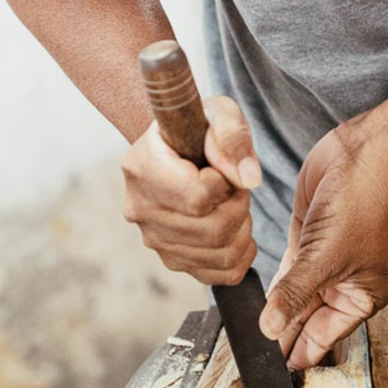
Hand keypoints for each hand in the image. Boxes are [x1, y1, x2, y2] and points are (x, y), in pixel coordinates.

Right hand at [121, 96, 261, 285]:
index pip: (198, 198)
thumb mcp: (218, 112)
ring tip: (233, 205)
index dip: (224, 184)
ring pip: (221, 255)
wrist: (174, 150)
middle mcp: (141, 210)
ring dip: (242, 229)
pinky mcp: (171, 259)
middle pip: (213, 231)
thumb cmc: (197, 130)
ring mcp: (154, 239)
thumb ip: (233, 134)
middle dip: (239, 207)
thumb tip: (247, 180)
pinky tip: (236, 230)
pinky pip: (219, 275)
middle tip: (234, 188)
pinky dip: (240, 255)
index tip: (219, 169)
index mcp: (142, 168)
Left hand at [260, 121, 387, 369]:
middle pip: (306, 324)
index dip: (296, 355)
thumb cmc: (362, 205)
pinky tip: (255, 309)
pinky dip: (272, 290)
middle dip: (282, 339)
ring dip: (274, 316)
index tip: (268, 375)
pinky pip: (286, 276)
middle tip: (248, 363)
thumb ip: (293, 295)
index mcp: (360, 299)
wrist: (366, 155)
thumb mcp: (324, 258)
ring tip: (246, 344)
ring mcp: (323, 265)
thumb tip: (269, 330)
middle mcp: (343, 286)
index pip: (322, 339)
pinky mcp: (306, 243)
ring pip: (293, 301)